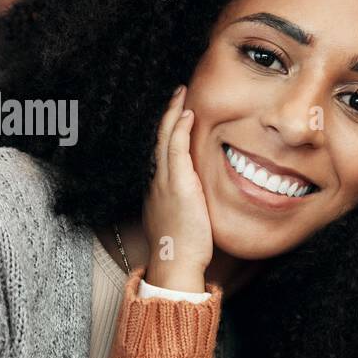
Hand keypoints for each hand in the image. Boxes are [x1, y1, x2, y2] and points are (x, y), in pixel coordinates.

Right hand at [143, 85, 211, 291]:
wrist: (177, 262)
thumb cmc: (183, 249)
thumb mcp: (184, 221)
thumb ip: (189, 205)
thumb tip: (200, 201)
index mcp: (159, 189)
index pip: (162, 152)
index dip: (168, 131)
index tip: (177, 117)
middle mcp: (157, 181)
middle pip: (159, 139)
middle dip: (167, 114)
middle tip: (176, 94)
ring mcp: (165, 181)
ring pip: (164, 138)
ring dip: (172, 113)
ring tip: (180, 94)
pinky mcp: (177, 184)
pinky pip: (175, 148)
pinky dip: (179, 128)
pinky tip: (187, 113)